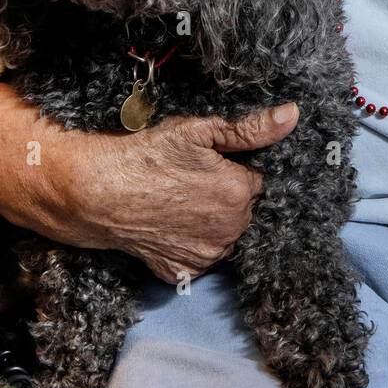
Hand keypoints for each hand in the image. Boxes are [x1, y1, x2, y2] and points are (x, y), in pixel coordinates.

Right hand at [0, 80, 299, 282]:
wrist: (95, 191)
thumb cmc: (145, 155)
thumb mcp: (199, 130)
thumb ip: (250, 128)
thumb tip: (291, 116)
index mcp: (240, 194)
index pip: (256, 180)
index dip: (235, 169)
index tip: (211, 163)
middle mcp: (230, 231)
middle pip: (243, 210)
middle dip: (227, 196)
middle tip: (190, 180)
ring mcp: (205, 256)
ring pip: (224, 234)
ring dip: (212, 221)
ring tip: (178, 200)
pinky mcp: (182, 272)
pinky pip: (199, 257)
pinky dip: (190, 243)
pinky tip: (170, 224)